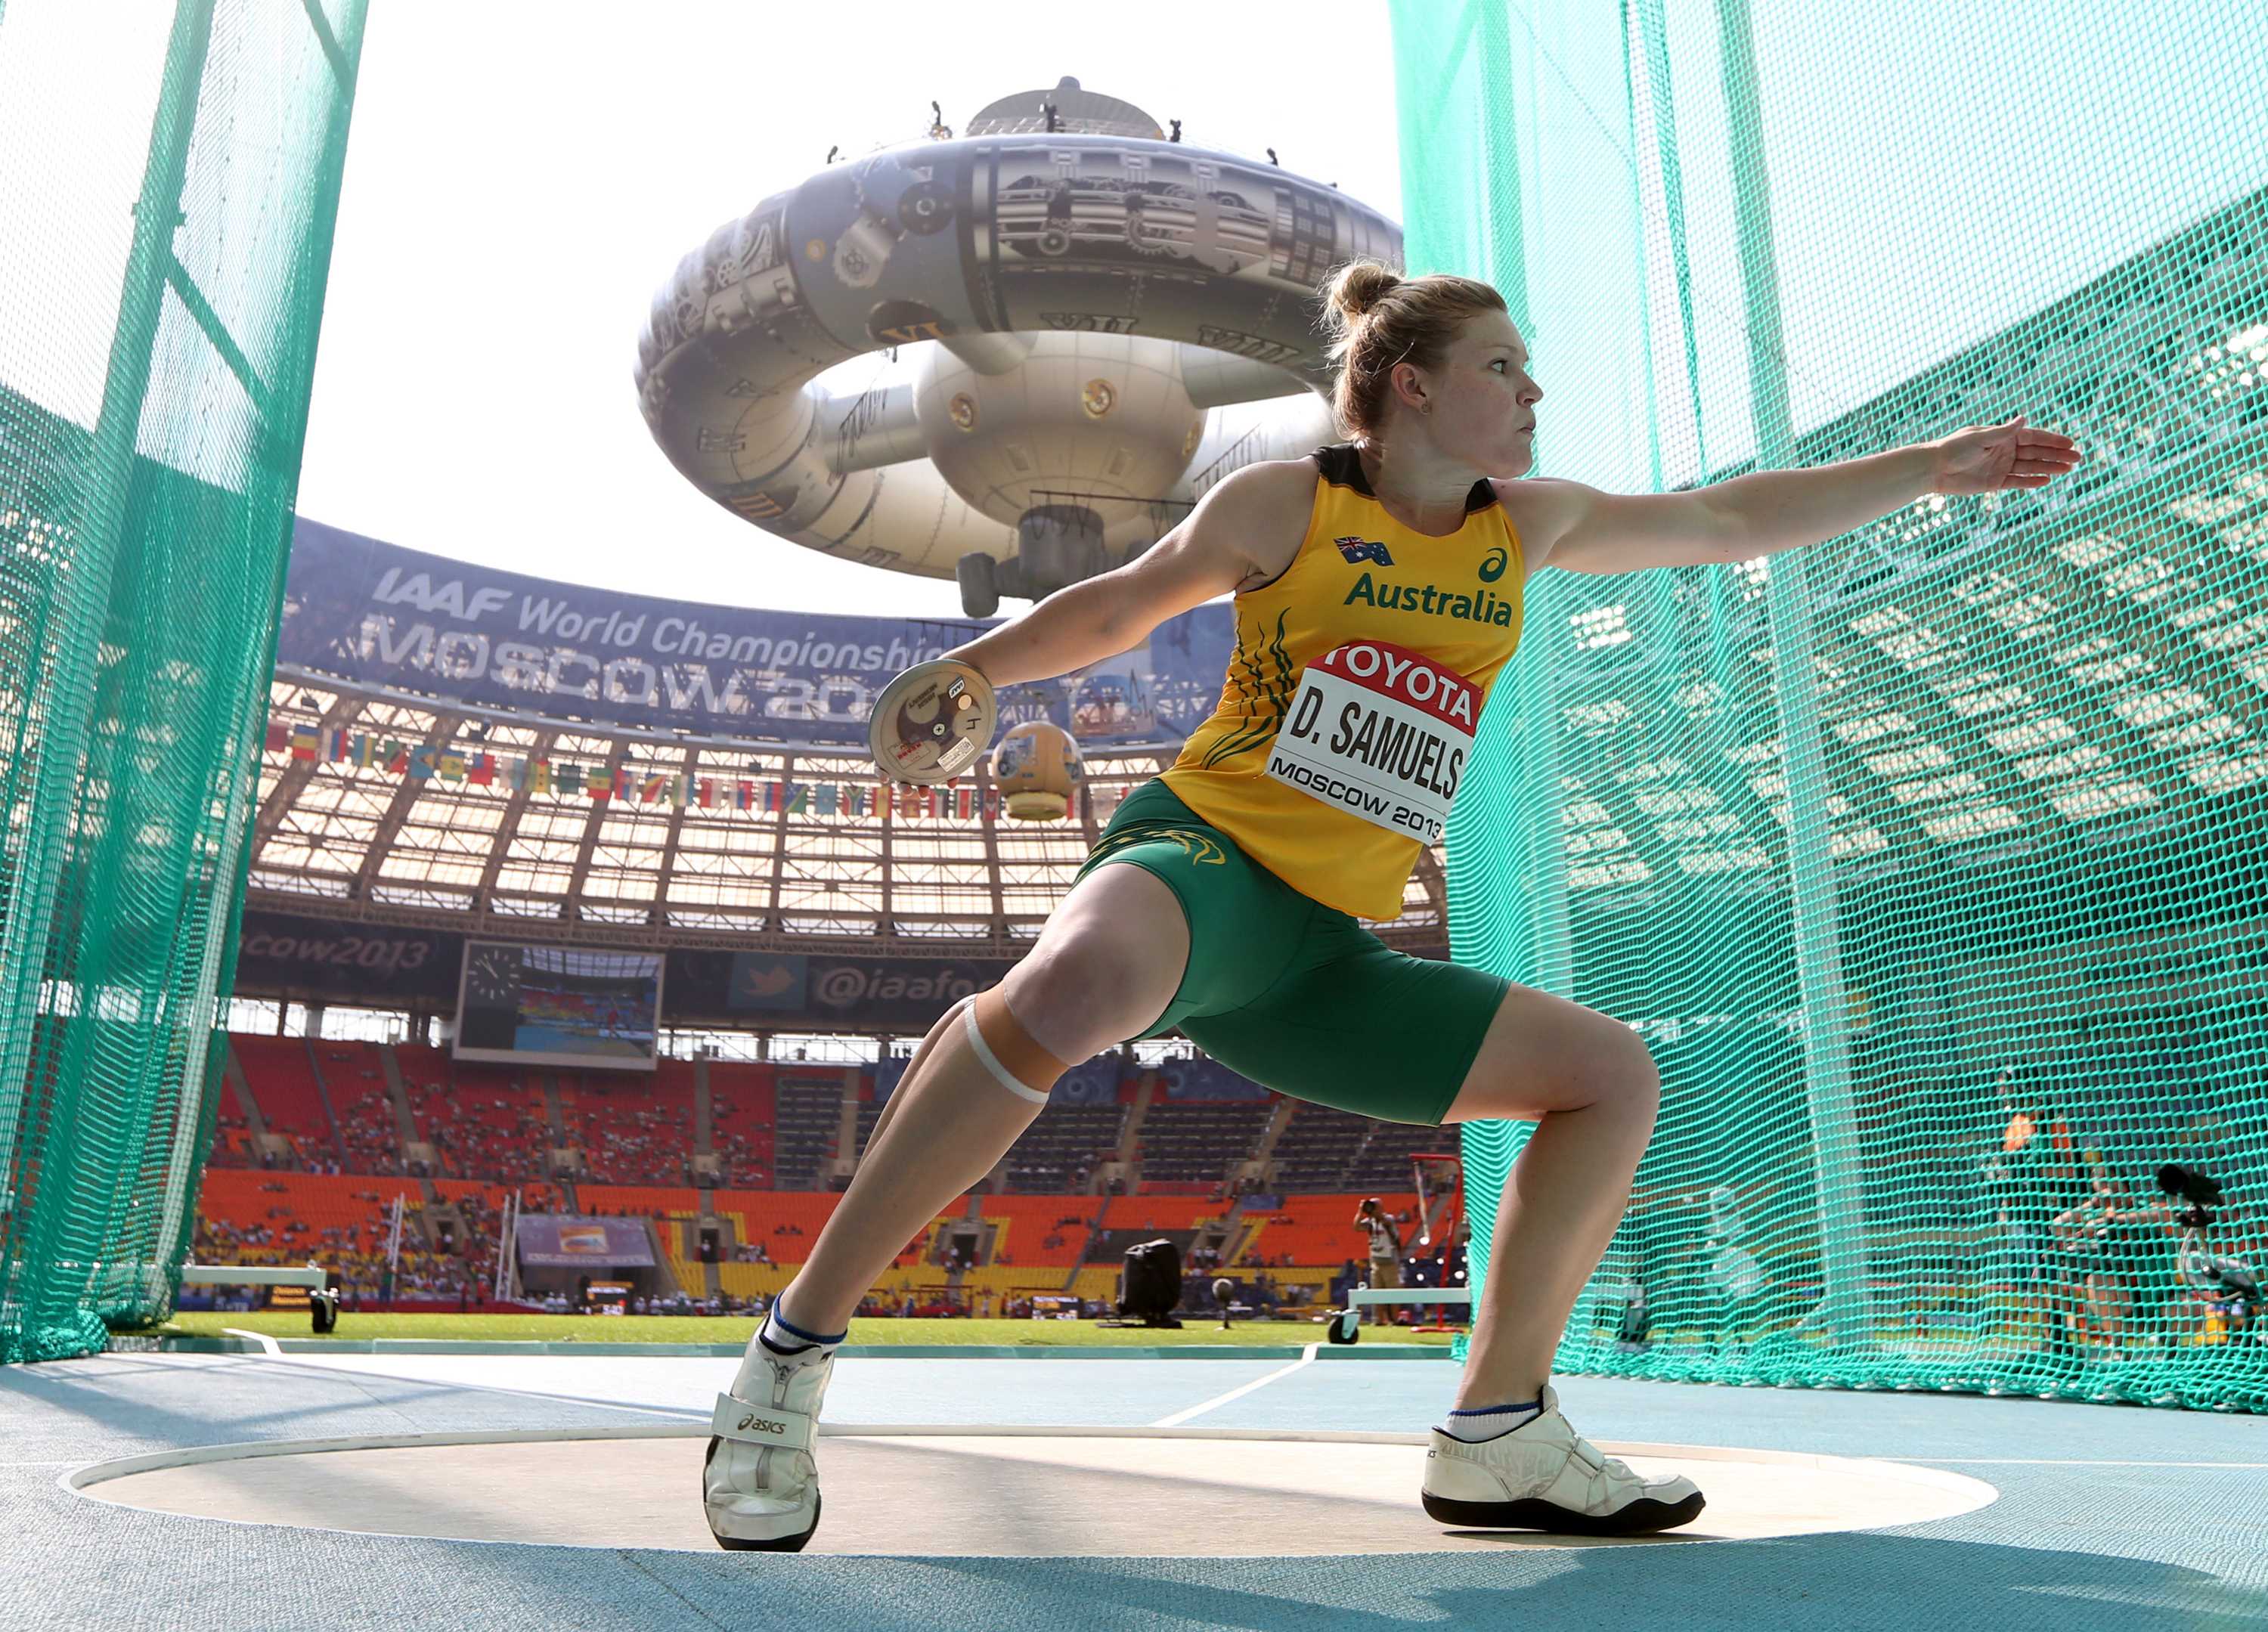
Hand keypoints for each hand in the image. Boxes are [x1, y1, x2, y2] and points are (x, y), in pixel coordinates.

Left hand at [1932, 416, 2082, 494]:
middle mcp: (2005, 449)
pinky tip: (2047, 480)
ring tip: (2068, 469)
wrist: (1934, 469)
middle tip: (2078, 458)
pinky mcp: (1995, 482)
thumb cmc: (1955, 448)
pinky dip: (2031, 481)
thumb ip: (2004, 432)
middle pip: (2036, 452)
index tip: (2071, 443)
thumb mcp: (1981, 438)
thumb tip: (2024, 418)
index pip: (2034, 437)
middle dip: (2057, 454)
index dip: (2053, 440)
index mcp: (2003, 435)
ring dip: (2050, 467)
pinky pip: (2017, 481)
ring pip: (2031, 467)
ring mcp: (2001, 466)